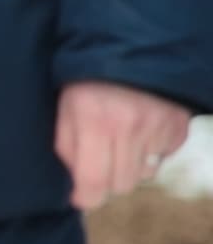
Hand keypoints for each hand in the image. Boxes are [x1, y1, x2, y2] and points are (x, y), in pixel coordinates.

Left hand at [57, 79, 194, 210]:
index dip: (86, 197)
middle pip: (121, 185)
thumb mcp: (65, 107)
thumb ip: (66, 147)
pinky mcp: (178, 129)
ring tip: (119, 142)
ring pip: (143, 175)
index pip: (94, 181)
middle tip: (99, 162)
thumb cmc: (87, 79)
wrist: (130, 47)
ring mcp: (159, 129)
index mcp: (95, 121)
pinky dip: (150, 153)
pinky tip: (139, 131)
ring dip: (129, 167)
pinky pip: (162, 158)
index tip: (81, 197)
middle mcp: (130, 128)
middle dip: (107, 181)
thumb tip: (77, 186)